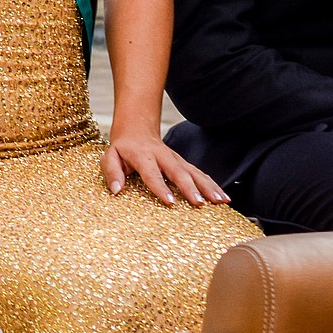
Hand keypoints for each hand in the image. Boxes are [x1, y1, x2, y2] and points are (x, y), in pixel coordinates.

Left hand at [102, 130, 228, 206]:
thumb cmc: (122, 148)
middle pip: (179, 172)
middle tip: (200, 203)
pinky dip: (213, 184)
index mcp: (143, 156)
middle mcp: (163, 156)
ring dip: (208, 187)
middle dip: (191, 188)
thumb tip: (116, 190)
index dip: (161, 188)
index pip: (152, 173)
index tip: (171, 202)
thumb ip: (112, 172)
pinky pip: (200, 174)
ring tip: (220, 201)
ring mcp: (176, 159)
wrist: (137, 128)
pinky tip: (223, 197)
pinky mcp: (184, 163)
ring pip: (195, 172)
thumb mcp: (109, 157)